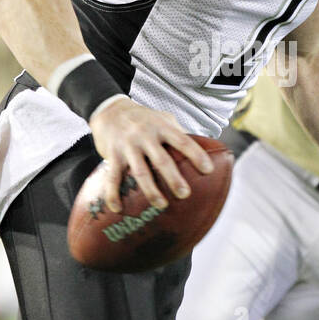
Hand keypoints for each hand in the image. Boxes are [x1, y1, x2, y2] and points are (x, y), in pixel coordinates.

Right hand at [89, 98, 212, 211]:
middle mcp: (145, 135)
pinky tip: (118, 208)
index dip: (196, 155)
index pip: (183, 141)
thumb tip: (202, 152)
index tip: (208, 171)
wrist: (110, 111)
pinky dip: (114, 194)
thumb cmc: (143, 119)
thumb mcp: (162, 119)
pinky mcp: (113, 155)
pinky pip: (113, 177)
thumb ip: (178, 133)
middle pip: (162, 160)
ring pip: (140, 171)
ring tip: (161, 204)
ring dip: (151, 190)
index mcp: (162, 127)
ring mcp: (128, 145)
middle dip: (174, 178)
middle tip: (185, 194)